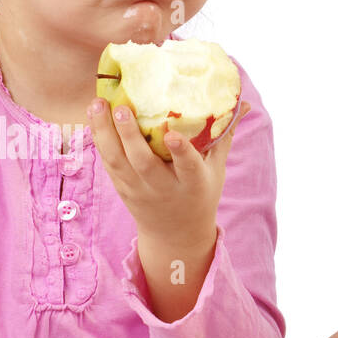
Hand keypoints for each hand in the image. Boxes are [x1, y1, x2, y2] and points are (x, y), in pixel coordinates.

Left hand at [86, 98, 249, 240]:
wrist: (175, 235)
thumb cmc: (200, 193)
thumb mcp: (216, 170)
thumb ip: (223, 135)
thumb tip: (243, 102)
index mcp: (193, 184)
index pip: (188, 166)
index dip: (180, 151)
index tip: (172, 134)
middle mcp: (163, 188)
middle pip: (143, 163)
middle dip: (130, 135)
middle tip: (122, 108)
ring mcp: (139, 190)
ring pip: (118, 162)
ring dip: (105, 132)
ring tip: (97, 103)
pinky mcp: (121, 189)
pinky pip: (108, 163)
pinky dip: (99, 140)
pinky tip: (94, 116)